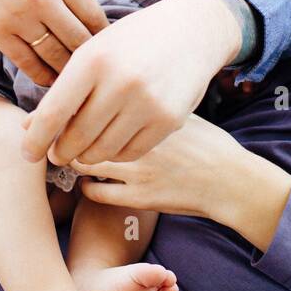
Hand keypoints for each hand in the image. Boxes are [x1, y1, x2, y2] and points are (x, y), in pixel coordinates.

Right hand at [0, 0, 109, 86]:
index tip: (108, 47)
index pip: (94, 17)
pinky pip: (27, 63)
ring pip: (55, 56)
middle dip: (90, 57)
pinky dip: (43, 75)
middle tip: (97, 70)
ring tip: (77, 79)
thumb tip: (83, 10)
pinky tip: (52, 81)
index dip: (105, 36)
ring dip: (68, 70)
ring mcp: (18, 18)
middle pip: (79, 41)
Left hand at [19, 0, 241, 165]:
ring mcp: (147, 103)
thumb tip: (30, 129)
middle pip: (76, 138)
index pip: (53, 113)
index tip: (27, 153)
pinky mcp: (168, 120)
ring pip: (102, 150)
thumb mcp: (93, 52)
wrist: (190, 31)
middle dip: (60, 151)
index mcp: (92, 60)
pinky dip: (114, 153)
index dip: (36, 140)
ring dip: (86, 155)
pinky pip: (130, 152)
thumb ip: (63, 89)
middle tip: (56, 153)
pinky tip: (109, 142)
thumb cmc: (131, 41)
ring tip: (82, 148)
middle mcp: (120, 82)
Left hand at [64, 114, 245, 219]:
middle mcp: (139, 136)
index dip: (73, 107)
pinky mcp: (139, 197)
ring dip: (73, 160)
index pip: (95, 102)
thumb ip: (147, 105)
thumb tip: (118, 93)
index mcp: (147, 108)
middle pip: (81, 131)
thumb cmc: (207, 143)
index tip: (65, 111)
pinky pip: (95, 192)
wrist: (230, 180)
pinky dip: (86, 186)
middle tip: (60, 136)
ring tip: (73, 158)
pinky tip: (89, 182)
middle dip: (66, 133)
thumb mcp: (179, 112)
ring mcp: (138, 169)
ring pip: (83, 162)